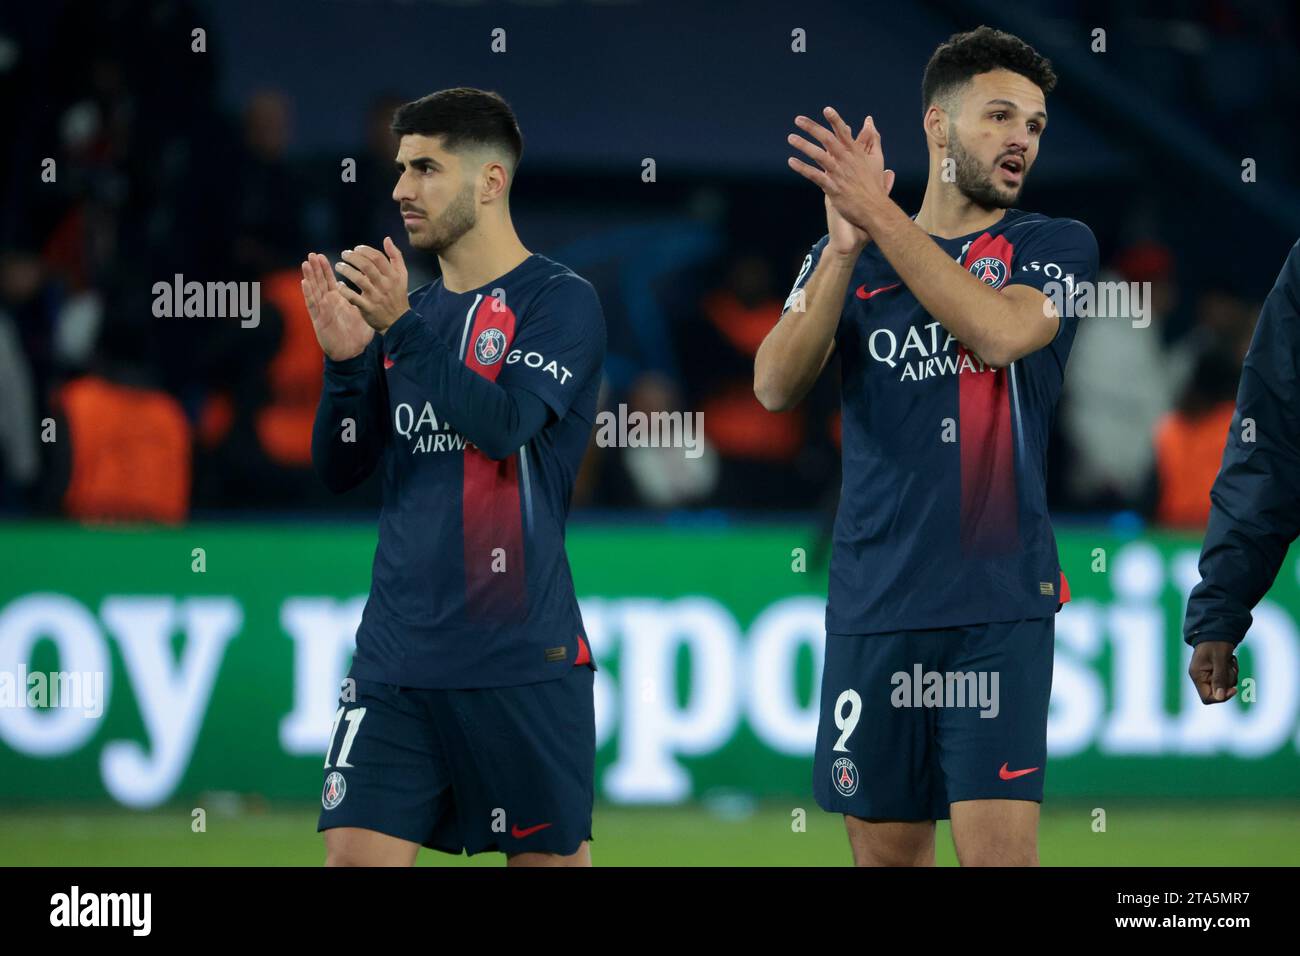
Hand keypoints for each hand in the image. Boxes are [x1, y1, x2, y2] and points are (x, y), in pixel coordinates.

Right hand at [301, 252, 373, 360]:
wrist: (353, 352)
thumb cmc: (357, 334)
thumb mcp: (362, 312)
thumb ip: (363, 298)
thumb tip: (370, 285)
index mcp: (338, 300)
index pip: (330, 281)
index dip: (325, 269)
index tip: (321, 255)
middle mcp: (328, 303)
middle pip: (319, 282)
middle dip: (315, 268)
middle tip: (312, 254)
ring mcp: (322, 311)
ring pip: (314, 290)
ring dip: (309, 277)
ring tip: (306, 263)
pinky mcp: (319, 320)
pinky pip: (313, 305)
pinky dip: (308, 293)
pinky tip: (304, 283)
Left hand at [333, 237, 410, 332]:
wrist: (399, 321)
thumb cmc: (398, 295)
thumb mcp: (402, 275)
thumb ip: (395, 256)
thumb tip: (387, 239)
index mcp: (393, 275)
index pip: (377, 257)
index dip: (365, 250)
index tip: (356, 249)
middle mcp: (385, 285)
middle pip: (366, 266)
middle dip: (352, 257)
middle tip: (344, 254)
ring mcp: (376, 297)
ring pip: (358, 280)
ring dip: (346, 270)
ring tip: (339, 266)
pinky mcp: (368, 308)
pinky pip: (353, 297)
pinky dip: (344, 290)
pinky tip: (339, 285)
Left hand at [789, 108, 892, 236]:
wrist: (875, 209)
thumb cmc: (874, 184)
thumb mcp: (877, 159)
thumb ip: (873, 138)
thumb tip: (869, 120)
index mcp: (855, 153)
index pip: (844, 133)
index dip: (835, 120)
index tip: (826, 109)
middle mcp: (846, 161)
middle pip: (828, 140)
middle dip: (812, 128)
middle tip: (798, 119)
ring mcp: (839, 174)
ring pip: (819, 155)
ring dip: (804, 145)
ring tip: (791, 137)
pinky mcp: (832, 188)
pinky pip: (815, 175)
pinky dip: (802, 168)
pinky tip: (791, 161)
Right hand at [1188, 640, 1238, 703]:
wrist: (1217, 631)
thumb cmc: (1216, 643)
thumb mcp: (1219, 659)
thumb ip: (1219, 678)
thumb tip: (1220, 697)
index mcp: (1197, 675)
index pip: (1207, 698)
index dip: (1221, 697)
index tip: (1234, 689)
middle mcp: (1201, 677)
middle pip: (1218, 692)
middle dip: (1228, 682)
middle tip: (1230, 667)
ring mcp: (1208, 675)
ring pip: (1225, 685)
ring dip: (1231, 675)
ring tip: (1230, 661)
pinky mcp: (1215, 672)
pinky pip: (1227, 679)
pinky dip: (1231, 671)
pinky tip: (1230, 661)